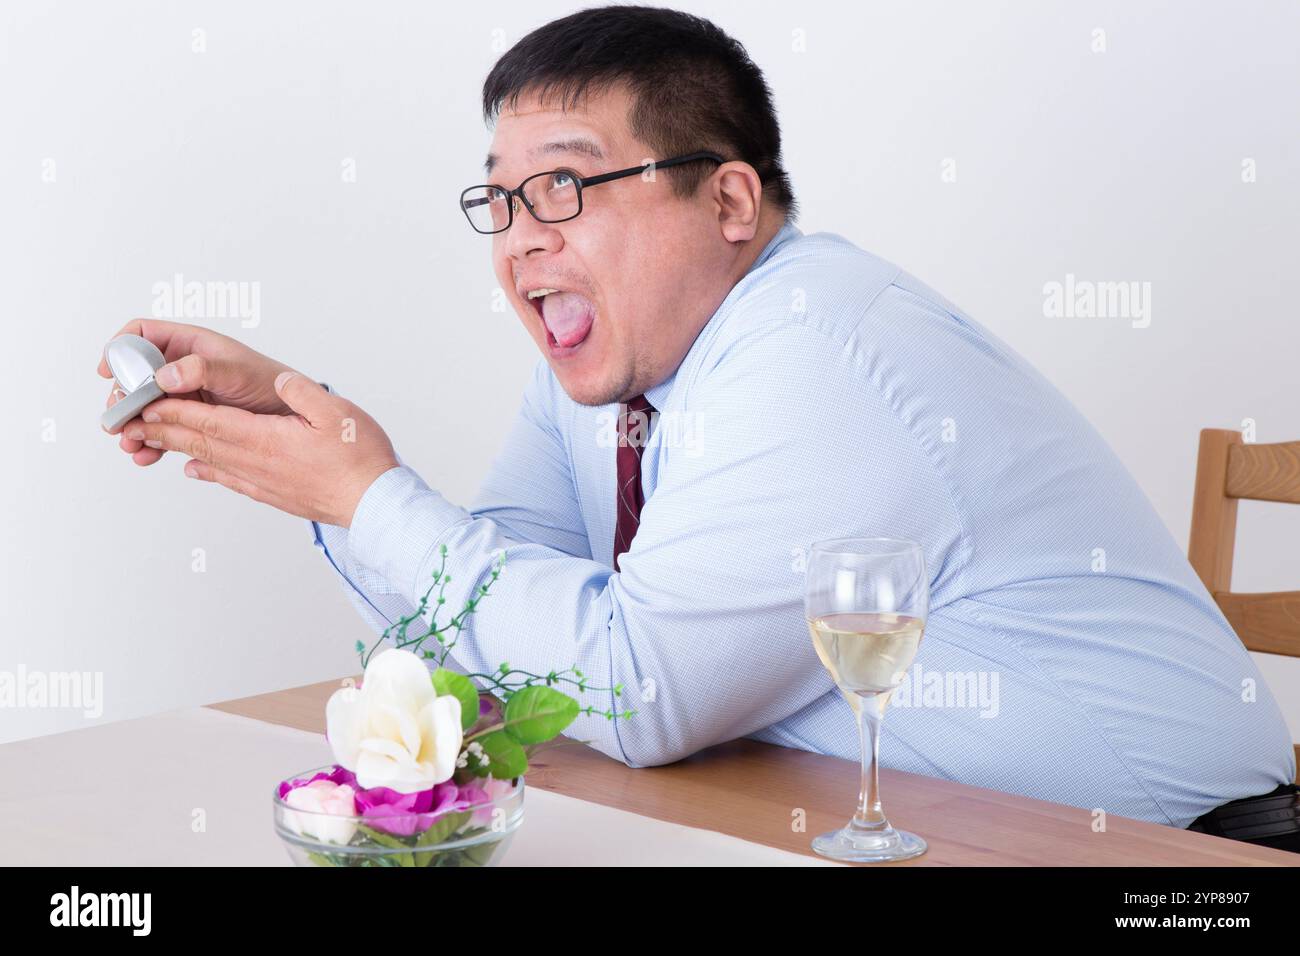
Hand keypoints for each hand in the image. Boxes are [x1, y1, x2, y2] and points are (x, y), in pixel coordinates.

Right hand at [99, 318, 295, 466]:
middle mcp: (183, 368)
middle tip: (118, 420)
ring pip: (146, 407)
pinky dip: (152, 442)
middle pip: (136, 377)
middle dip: (123, 399)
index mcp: (190, 344)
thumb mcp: (237, 371)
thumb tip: (164, 375)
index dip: (121, 349)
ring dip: (134, 426)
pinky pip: (164, 429)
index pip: (142, 335)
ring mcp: (186, 396)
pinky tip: (148, 456)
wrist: (295, 417)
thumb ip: (202, 369)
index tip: (109, 371)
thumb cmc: (270, 383)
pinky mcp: (193, 421)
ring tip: (131, 445)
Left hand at [123, 371, 399, 526]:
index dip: (173, 409)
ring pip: (209, 460)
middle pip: (199, 441)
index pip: (208, 420)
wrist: (374, 506)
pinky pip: (230, 480)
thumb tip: (279, 379)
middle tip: (128, 419)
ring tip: (150, 439)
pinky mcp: (273, 493)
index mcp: (266, 438)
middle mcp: (256, 462)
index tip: (145, 400)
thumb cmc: (360, 460)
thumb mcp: (337, 413)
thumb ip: (303, 392)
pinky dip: (207, 471)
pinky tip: (195, 469)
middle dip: (162, 427)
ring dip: (176, 448)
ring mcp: (262, 480)